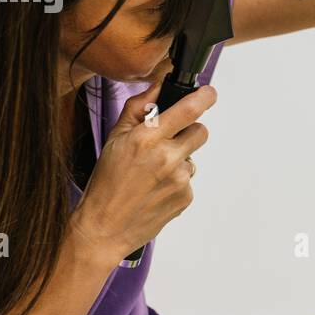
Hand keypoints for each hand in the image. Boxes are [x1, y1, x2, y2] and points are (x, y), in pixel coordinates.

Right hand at [70, 80, 215, 261]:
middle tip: (168, 142)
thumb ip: (138, 109)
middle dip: (188, 132)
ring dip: (179, 160)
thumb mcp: (114, 138)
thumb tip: (158, 87)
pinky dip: (176, 182)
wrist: (105, 227)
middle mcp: (167, 157)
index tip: (208, 93)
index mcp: (147, 138)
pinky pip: (189, 180)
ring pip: (192, 158)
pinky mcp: (185, 197)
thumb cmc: (106, 183)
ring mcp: (179, 179)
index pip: (188, 109)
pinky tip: (156, 189)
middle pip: (200, 132)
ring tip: (152, 174)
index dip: (204, 97)